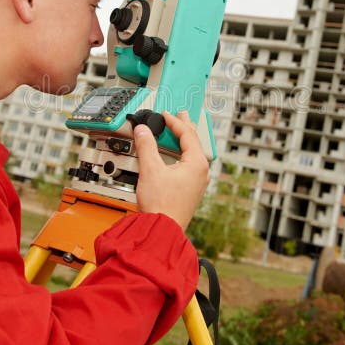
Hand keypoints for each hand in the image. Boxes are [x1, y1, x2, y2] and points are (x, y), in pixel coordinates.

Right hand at [133, 110, 209, 229]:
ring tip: (179, 130)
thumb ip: (146, 146)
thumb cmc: (161, 206)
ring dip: (184, 140)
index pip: (187, 134)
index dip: (175, 121)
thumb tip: (142, 130)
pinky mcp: (191, 190)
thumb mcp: (150, 169)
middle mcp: (201, 172)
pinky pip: (190, 164)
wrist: (162, 230)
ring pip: (193, 153)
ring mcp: (198, 182)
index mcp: (197, 164)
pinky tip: (176, 154)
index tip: (165, 114)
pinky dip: (182, 153)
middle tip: (181, 114)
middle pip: (194, 142)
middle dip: (185, 126)